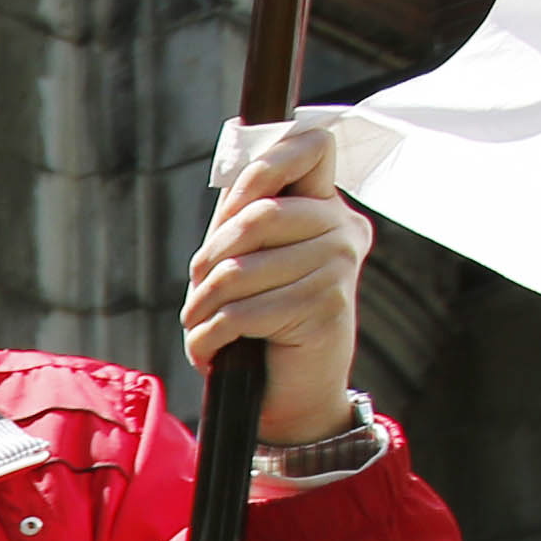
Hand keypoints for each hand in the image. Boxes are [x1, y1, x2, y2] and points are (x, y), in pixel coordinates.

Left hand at [182, 122, 372, 442]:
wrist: (293, 393)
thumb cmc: (261, 322)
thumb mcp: (250, 260)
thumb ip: (245, 216)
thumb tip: (238, 172)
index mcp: (327, 209)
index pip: (313, 147)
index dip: (265, 166)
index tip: (234, 204)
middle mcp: (342, 231)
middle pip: (257, 215)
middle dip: (209, 257)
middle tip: (199, 290)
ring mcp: (337, 267)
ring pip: (238, 270)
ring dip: (201, 306)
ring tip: (202, 324)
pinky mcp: (320, 308)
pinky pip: (239, 312)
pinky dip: (208, 337)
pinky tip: (211, 349)